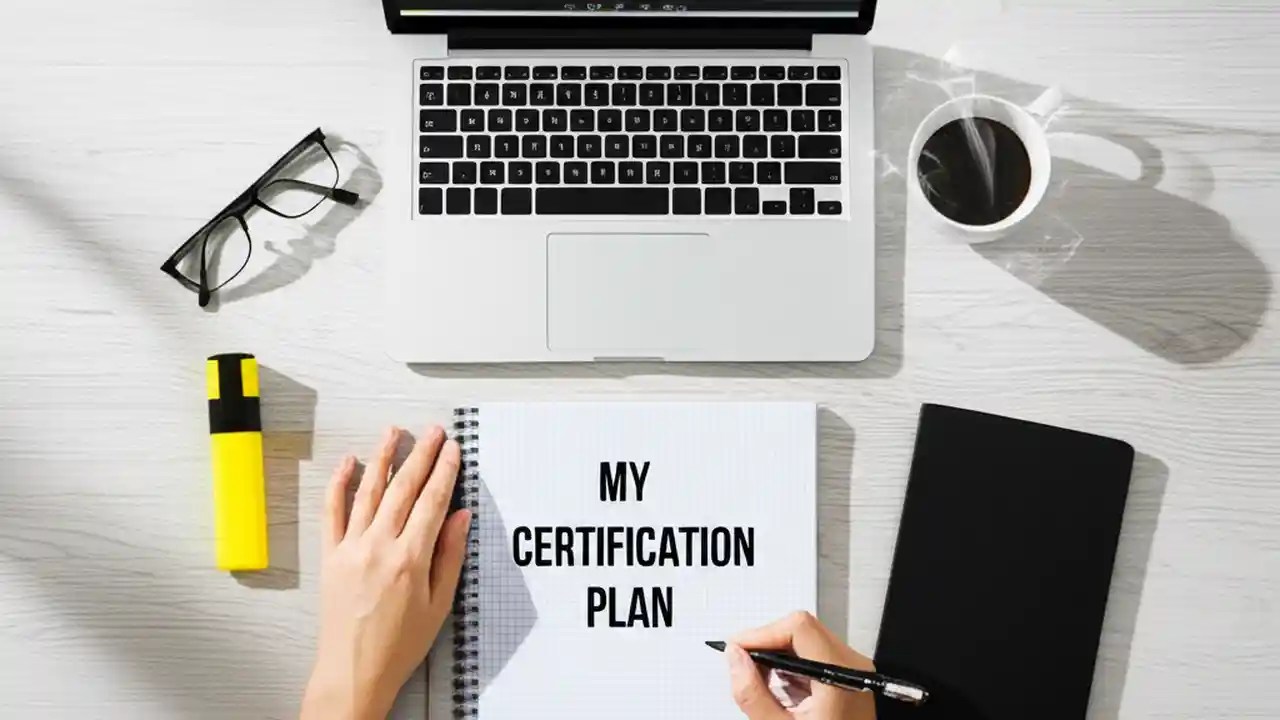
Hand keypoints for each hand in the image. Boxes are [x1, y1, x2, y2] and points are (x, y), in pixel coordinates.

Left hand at [301, 426, 471, 719]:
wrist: (353, 672)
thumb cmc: (399, 645)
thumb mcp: (439, 604)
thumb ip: (449, 556)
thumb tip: (459, 517)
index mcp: (410, 559)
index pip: (432, 502)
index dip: (444, 471)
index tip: (452, 450)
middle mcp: (378, 547)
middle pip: (403, 489)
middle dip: (420, 455)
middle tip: (432, 432)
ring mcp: (351, 548)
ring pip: (368, 491)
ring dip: (382, 457)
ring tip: (393, 432)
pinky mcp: (330, 556)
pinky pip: (332, 512)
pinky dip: (339, 484)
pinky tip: (348, 463)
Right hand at [727, 611, 876, 719]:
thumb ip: (753, 693)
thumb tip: (735, 658)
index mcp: (842, 675)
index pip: (798, 628)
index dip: (761, 634)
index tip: (738, 651)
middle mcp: (853, 667)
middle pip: (800, 631)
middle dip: (766, 647)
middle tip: (744, 670)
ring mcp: (852, 673)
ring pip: (804, 643)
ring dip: (776, 660)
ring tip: (763, 689)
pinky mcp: (846, 680)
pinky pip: (811, 659)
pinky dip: (789, 671)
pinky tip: (780, 695)